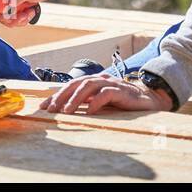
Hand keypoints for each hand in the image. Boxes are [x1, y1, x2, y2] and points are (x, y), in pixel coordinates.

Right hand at [0, 0, 57, 26]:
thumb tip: (6, 6)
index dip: (0, 13)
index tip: (15, 16)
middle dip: (12, 18)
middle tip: (28, 15)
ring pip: (2, 13)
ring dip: (17, 18)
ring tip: (30, 12)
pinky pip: (6, 12)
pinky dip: (17, 16)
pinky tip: (27, 11)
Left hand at [37, 74, 173, 114]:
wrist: (148, 100)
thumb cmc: (122, 102)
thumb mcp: (101, 102)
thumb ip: (86, 102)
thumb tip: (65, 110)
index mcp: (93, 81)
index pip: (70, 86)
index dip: (56, 95)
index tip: (43, 107)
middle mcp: (100, 79)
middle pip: (76, 83)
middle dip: (61, 96)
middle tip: (51, 109)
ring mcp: (111, 83)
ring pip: (89, 86)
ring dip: (75, 99)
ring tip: (66, 111)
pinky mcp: (121, 91)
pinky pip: (106, 94)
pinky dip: (96, 102)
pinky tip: (89, 111)